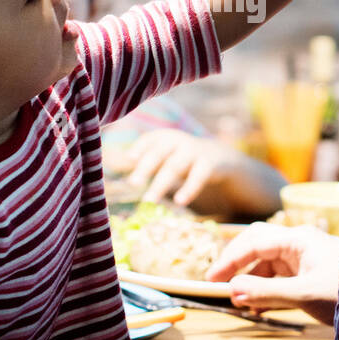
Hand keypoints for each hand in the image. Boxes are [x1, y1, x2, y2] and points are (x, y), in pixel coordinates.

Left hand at [120, 129, 264, 208]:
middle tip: (132, 183)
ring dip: (161, 183)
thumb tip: (114, 165)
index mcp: (167, 138)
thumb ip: (147, 160)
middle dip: (146, 166)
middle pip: (160, 152)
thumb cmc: (186, 161)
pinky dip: (189, 188)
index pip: (151, 139)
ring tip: (149, 200)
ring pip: (176, 166)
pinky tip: (179, 201)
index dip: (140, 147)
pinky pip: (199, 176)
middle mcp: (180, 141)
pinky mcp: (211, 163)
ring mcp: (196, 151)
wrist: (224, 160)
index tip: (129, 159)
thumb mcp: (168, 156)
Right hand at [206, 222, 338, 324]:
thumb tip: (233, 291)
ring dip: (252, 281)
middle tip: (219, 286)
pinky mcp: (312, 273)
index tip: (211, 281)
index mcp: (297, 239)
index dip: (229, 260)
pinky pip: (281, 276)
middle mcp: (300, 244)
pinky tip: (260, 307)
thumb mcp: (304, 295)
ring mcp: (306, 258)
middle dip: (238, 265)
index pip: (253, 242)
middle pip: (258, 246)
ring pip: (268, 263)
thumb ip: (267, 292)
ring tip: (241, 304)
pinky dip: (266, 289)